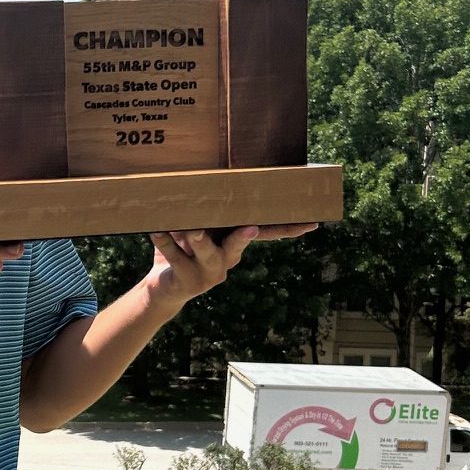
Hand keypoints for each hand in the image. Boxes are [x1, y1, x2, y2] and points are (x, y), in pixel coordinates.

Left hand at [146, 222, 317, 313]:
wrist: (163, 290)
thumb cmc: (182, 250)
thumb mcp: (196, 230)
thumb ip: (205, 214)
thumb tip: (207, 179)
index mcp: (234, 246)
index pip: (266, 235)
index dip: (288, 230)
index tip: (312, 222)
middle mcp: (226, 261)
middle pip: (239, 245)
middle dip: (244, 236)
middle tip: (250, 227)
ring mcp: (208, 274)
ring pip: (207, 253)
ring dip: (200, 239)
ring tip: (193, 228)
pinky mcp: (187, 281)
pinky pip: (175, 257)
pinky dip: (165, 242)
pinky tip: (157, 230)